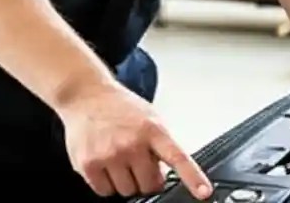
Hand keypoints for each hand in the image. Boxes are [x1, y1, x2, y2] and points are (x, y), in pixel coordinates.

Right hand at [58, 80, 212, 199]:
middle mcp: (132, 143)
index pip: (178, 157)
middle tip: (138, 162)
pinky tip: (104, 164)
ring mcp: (110, 155)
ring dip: (126, 181)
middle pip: (150, 185)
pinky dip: (106, 183)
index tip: (204, 193)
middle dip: (146, 178)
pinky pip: (105, 191)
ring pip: (127, 191)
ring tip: (118, 159)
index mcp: (152, 130)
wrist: (86, 95)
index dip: (193, 177)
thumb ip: (161, 145)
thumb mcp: (149, 118)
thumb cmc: (119, 107)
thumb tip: (168, 174)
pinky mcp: (89, 164)